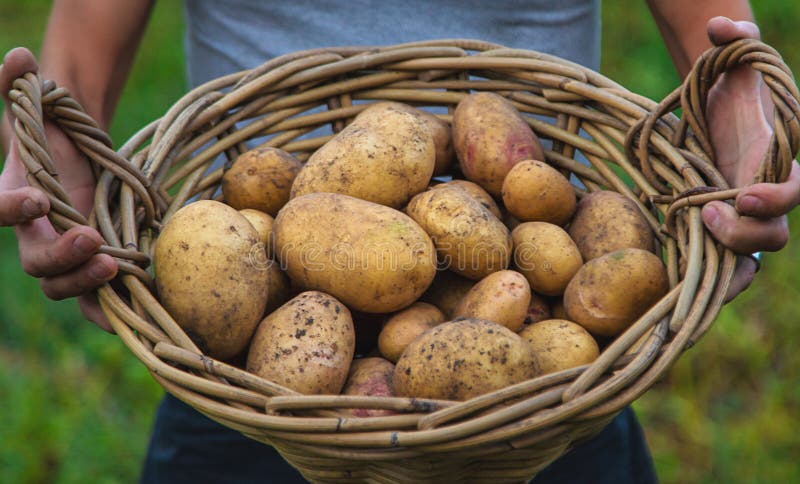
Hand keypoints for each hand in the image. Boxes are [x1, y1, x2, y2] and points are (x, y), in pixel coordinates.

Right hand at [0, 47, 116, 330]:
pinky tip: (135, 308)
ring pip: (63, 285)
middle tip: (92, 240)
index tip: (37, 199)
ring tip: (119, 267)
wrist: (79, 161)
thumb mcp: (35, 110)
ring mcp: (62, 256)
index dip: (10, 210)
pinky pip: (93, 299)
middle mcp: (32, 234)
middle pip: (35, 261)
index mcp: (12, 198)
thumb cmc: (51, 137)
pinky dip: (107, 311)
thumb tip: (20, 56)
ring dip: (87, 282)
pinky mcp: (89, 267)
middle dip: (61, 255)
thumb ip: (19, 87)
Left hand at [701, 17, 799, 301]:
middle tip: (707, 215)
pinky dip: (708, 280)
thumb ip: (736, 41)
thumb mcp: (733, 63)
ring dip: (724, 267)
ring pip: (748, 261)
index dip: (773, 198)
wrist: (715, 118)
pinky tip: (678, 286)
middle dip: (743, 235)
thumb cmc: (730, 92)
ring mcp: (742, 221)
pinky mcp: (718, 233)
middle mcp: (765, 200)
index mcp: (777, 165)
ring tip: (689, 253)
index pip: (793, 192)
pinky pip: (720, 268)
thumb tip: (721, 24)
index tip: (739, 191)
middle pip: (772, 237)